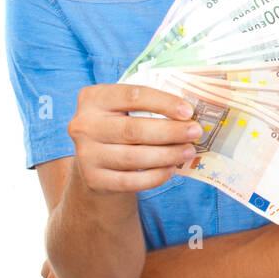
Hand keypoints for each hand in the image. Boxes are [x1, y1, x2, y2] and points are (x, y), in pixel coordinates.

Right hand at [67, 83, 204, 193]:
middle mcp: (84, 125)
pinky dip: (154, 177)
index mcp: (94, 98)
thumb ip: (150, 105)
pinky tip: (171, 170)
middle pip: (133, 129)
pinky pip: (129, 181)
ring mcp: (86, 154)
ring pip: (133, 157)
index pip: (133, 95)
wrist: (96, 158)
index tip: (188, 111)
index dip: (164, 103)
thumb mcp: (127, 107)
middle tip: (195, 132)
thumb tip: (189, 114)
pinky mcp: (93, 179)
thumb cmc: (121, 125)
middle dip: (170, 131)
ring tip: (188, 151)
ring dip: (167, 155)